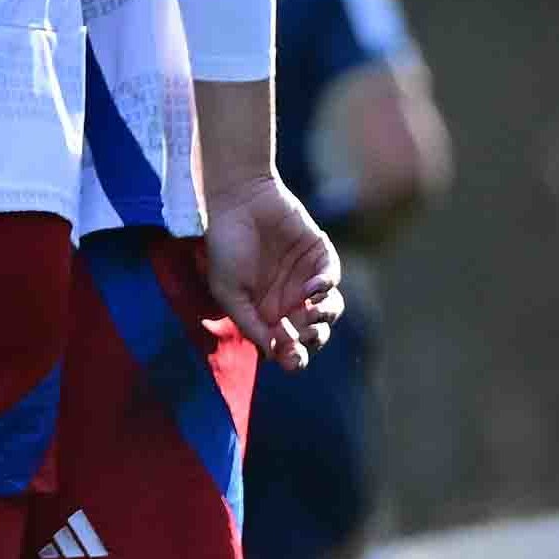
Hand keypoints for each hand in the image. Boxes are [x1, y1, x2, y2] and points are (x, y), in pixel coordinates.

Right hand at [203, 174, 341, 370]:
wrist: (239, 201)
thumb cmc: (225, 245)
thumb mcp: (228, 290)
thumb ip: (249, 323)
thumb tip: (271, 354)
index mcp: (264, 313)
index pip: (285, 346)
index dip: (291, 357)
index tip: (289, 355)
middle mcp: (288, 300)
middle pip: (311, 334)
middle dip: (311, 340)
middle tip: (301, 333)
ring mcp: (306, 279)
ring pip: (329, 312)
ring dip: (324, 319)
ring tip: (310, 310)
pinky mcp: (320, 257)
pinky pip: (332, 282)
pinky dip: (326, 289)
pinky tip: (312, 288)